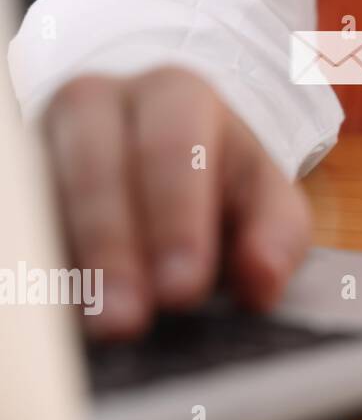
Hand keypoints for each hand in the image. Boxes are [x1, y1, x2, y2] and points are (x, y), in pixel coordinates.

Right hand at [41, 68, 310, 339]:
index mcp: (176, 94)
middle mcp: (99, 101)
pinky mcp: (15, 177)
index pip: (172, 145)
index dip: (176, 218)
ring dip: (67, 263)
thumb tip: (261, 280)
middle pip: (97, 165)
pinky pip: (17, 219)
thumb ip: (277, 235)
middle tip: (128, 319)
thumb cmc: (221, 185)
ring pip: (43, 192)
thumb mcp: (266, 202)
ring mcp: (43, 135)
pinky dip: (36, 265)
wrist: (167, 168)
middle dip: (114, 246)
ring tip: (90, 325)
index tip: (183, 288)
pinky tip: (57, 309)